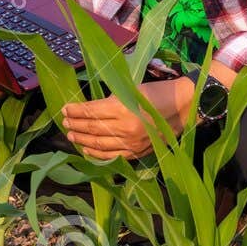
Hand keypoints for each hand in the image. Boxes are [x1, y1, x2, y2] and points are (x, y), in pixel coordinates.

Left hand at [59, 78, 195, 160]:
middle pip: (93, 129)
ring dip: (82, 140)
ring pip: (100, 145)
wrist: (182, 108)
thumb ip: (110, 100)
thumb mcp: (131, 89)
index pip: (91, 112)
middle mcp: (126, 128)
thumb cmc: (156, 93)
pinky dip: (97, 154)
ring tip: (71, 135)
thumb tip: (90, 108)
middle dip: (75, 125)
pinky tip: (87, 150)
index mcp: (123, 108)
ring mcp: (132, 143)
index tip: (65, 109)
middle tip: (64, 122)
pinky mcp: (138, 152)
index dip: (76, 111)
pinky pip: (113, 156)